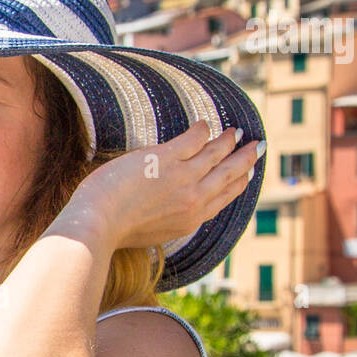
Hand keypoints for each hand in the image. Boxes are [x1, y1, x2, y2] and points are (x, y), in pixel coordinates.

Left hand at [48, 120, 261, 250]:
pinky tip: (205, 123)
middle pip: (229, 175)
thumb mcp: (151, 233)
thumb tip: (168, 211)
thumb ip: (166, 220)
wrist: (98, 225)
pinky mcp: (166, 159)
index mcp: (189, 220)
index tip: (247, 174)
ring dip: (228, 141)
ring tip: (237, 131)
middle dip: (246, 159)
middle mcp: (193, 199)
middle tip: (258, 147)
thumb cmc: (113, 230)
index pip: (223, 199)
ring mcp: (183, 178)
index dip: (238, 184)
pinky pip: (194, 139)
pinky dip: (203, 130)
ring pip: (216, 154)